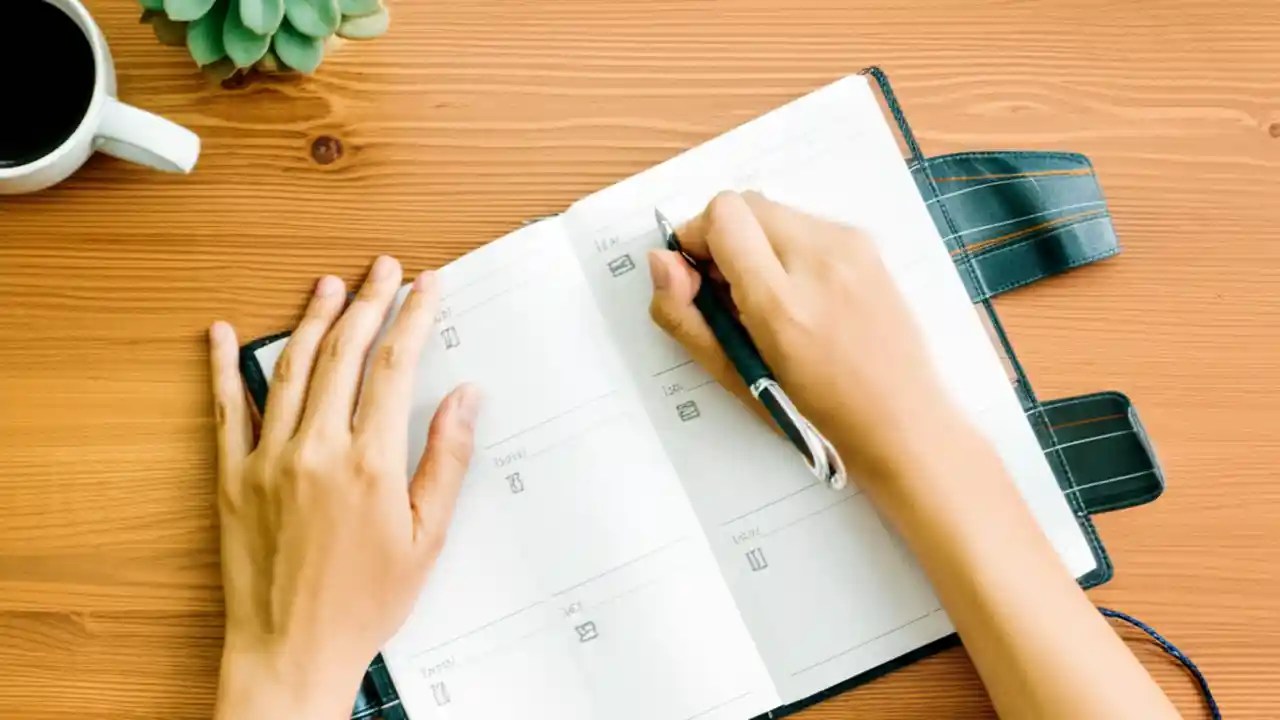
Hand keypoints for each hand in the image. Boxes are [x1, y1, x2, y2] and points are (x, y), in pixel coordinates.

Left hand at [207, 256, 479, 718]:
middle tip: (384, 268)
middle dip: (369, 302)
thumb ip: (446, 459)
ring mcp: (268, 460)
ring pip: (290, 368)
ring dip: (312, 319)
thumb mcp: (426, 536)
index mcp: (369, 463)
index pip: (395, 366)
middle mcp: (317, 450)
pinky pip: (226, 409)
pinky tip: (220, 333)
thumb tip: (465, 398)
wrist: (292, 650)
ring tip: (330, 285)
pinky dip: (222, 366)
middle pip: (344, 353)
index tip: (426, 287)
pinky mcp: (233, 478)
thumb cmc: (364, 602)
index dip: (413, 317)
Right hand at [649, 194, 1183, 719]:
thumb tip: (670, 281)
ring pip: (784, 215)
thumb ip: (701, 327)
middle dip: (721, 246)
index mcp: (794, 297)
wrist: (927, 456)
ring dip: (760, 255)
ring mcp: (864, 260)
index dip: (690, 243)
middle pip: (749, 205)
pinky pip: (819, 236)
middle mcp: (833, 264)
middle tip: (722, 304)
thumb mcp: (757, 394)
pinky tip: (803, 319)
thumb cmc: (846, 441)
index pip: (720, 217)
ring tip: (767, 320)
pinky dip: (796, 263)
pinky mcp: (883, 266)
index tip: (686, 276)